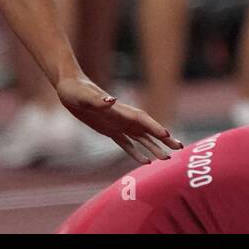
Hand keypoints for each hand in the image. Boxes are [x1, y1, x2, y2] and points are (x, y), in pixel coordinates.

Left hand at [55, 75, 181, 164]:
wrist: (69, 86)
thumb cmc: (76, 89)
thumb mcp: (84, 95)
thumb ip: (98, 100)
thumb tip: (112, 100)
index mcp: (119, 109)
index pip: (141, 119)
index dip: (154, 126)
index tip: (167, 135)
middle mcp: (122, 117)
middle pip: (147, 129)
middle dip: (163, 138)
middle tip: (179, 148)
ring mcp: (117, 124)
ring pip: (141, 138)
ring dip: (154, 147)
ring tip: (166, 158)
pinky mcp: (109, 130)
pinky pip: (126, 143)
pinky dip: (136, 152)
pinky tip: (146, 161)